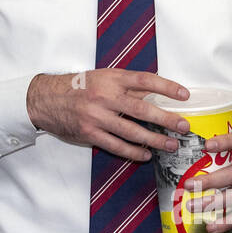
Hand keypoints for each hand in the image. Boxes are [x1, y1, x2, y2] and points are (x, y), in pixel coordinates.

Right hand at [26, 70, 191, 161]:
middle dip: (166, 119)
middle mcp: (105, 97)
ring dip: (154, 140)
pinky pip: (116, 145)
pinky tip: (146, 154)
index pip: (145, 80)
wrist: (47, 99)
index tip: (185, 95)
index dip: (167, 87)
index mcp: (111, 79)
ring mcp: (97, 117)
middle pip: (142, 109)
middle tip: (183, 126)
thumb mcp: (102, 78)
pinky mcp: (90, 133)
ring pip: (132, 131)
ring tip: (170, 145)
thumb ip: (126, 85)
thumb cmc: (78, 87)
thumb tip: (157, 93)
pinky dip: (133, 152)